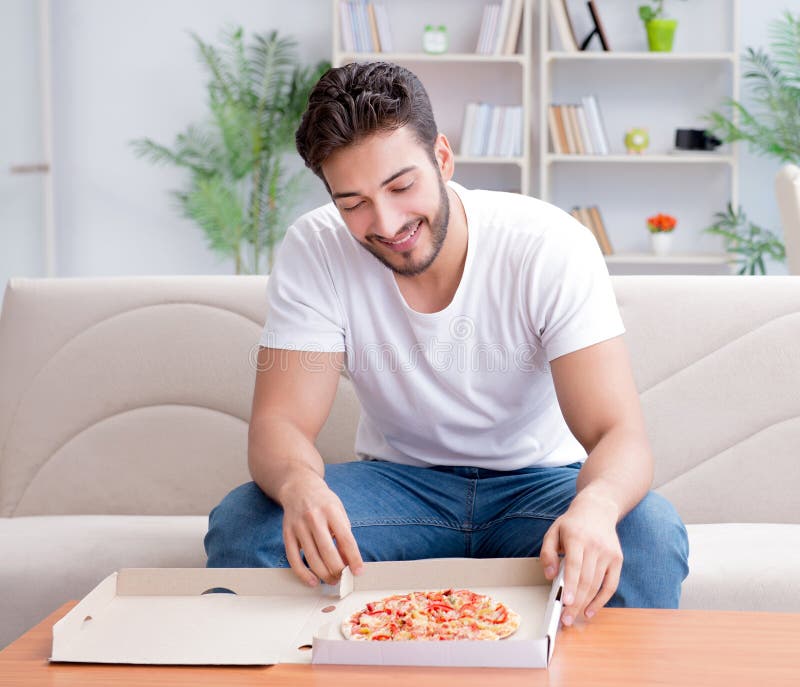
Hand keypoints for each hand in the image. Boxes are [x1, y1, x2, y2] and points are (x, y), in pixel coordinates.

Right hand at [278, 471, 363, 585]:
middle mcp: (314, 518)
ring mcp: (299, 526)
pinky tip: (313, 581)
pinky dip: (303, 574)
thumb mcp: (339, 512)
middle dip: (338, 570)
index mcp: (331, 511)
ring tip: (332, 581)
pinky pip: (294, 559)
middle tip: (344, 579)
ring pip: (311, 558)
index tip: (358, 571)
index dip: (353, 558)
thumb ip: (344, 534)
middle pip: (327, 551)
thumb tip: (348, 561)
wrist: (299, 488)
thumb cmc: (324, 502)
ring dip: (323, 575)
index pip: (345, 538)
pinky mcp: (287, 534)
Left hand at [539, 491, 622, 625]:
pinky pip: (611, 585)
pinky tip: (590, 611)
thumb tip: (549, 575)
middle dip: (576, 602)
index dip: (571, 585)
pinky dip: (602, 600)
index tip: (565, 603)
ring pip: (597, 584)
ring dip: (586, 604)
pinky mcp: (617, 560)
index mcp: (577, 538)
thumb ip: (548, 553)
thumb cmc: (571, 524)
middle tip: (565, 619)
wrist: (597, 509)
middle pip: (586, 579)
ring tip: (574, 617)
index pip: (575, 565)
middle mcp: (595, 546)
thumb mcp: (553, 532)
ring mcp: (608, 553)